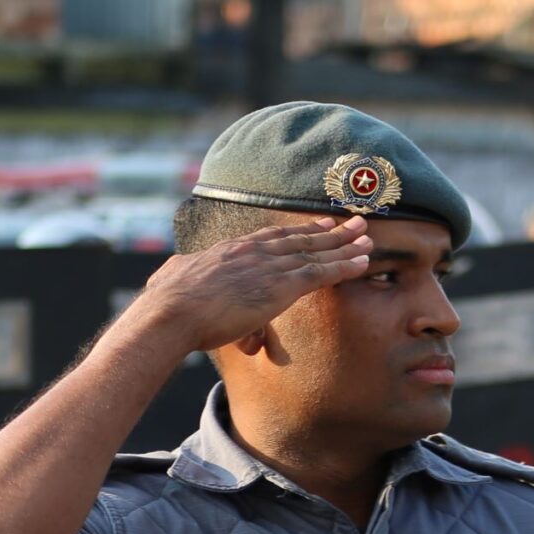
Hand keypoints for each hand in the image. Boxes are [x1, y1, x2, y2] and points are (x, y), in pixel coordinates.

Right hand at [134, 216, 373, 351]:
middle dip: (329, 230)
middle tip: (353, 222)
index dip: (296, 231)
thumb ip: (177, 274)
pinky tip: (363, 262)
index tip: (315, 224)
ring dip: (345, 244)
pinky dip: (345, 266)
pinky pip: (321, 273)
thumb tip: (168, 276)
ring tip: (368, 237)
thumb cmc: (166, 303)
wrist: (172, 311)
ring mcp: (269, 267)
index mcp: (230, 250)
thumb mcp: (171, 279)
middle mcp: (253, 252)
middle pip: (299, 237)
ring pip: (316, 252)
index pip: (270, 237)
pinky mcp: (280, 287)